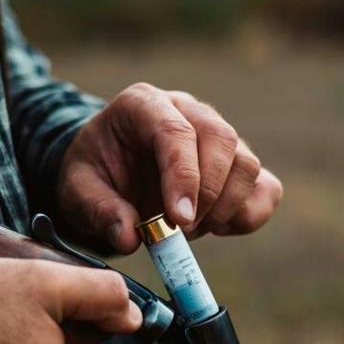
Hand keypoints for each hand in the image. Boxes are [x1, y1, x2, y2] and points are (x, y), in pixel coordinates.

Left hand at [59, 82, 283, 252]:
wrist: (108, 171)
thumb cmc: (94, 173)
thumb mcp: (78, 190)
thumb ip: (99, 210)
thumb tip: (129, 238)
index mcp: (143, 104)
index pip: (176, 131)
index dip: (184, 177)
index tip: (178, 220)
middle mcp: (187, 110)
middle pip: (222, 139)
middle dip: (208, 194)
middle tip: (182, 232)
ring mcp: (218, 136)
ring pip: (247, 164)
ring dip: (225, 208)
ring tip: (188, 231)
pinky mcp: (238, 164)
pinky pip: (266, 187)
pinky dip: (249, 215)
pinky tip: (215, 227)